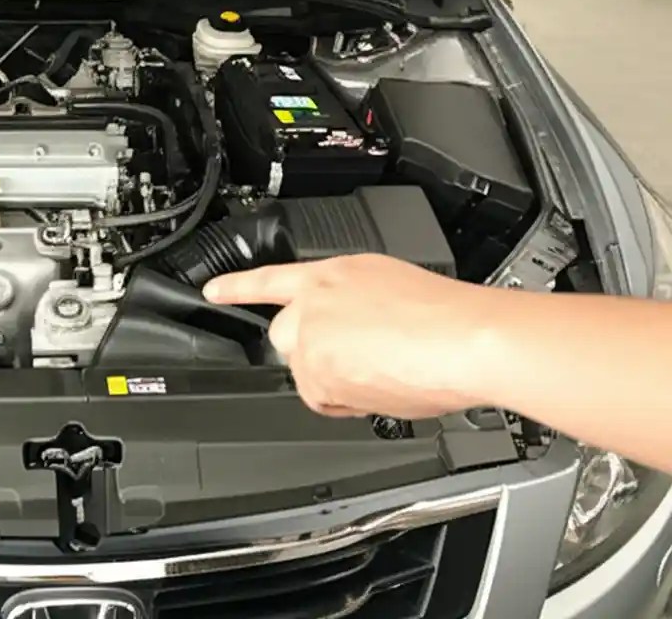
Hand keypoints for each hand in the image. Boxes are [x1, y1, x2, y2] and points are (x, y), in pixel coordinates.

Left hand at [202, 254, 501, 418]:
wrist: (464, 339)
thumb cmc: (447, 317)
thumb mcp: (390, 287)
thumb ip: (353, 303)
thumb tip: (352, 329)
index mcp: (332, 274)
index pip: (271, 278)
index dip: (237, 286)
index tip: (213, 291)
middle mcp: (313, 303)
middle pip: (284, 335)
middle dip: (311, 350)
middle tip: (355, 356)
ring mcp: (312, 338)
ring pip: (307, 371)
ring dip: (336, 378)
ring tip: (384, 370)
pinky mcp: (317, 373)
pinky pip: (323, 399)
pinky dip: (345, 402)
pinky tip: (380, 386)